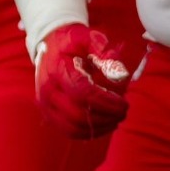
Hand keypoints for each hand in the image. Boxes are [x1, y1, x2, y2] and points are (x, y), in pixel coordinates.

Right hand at [34, 23, 143, 138]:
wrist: (49, 45)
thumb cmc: (72, 42)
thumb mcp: (88, 37)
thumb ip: (104, 50)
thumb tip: (119, 74)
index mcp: (56, 70)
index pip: (82, 94)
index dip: (107, 103)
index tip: (124, 103)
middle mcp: (47, 90)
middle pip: (78, 114)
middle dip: (106, 117)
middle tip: (123, 111)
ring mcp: (45, 103)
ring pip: (74, 127)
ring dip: (99, 127)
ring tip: (115, 118)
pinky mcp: (48, 113)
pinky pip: (68, 131)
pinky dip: (88, 133)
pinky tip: (102, 124)